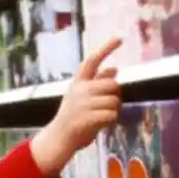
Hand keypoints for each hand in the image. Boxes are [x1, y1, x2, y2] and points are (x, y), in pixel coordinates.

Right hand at [32, 38, 121, 177]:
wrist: (59, 139)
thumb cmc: (73, 117)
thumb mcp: (81, 97)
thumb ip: (97, 83)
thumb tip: (115, 69)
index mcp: (78, 82)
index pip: (93, 61)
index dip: (107, 48)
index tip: (119, 38)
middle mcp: (79, 90)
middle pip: (113, 85)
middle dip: (114, 96)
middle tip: (105, 106)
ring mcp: (83, 104)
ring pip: (115, 101)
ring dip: (113, 111)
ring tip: (100, 117)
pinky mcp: (87, 118)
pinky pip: (112, 115)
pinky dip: (111, 121)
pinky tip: (101, 125)